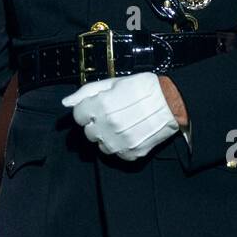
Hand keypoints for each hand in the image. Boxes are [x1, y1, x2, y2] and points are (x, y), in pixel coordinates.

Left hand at [61, 72, 179, 160]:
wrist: (171, 102)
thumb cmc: (141, 88)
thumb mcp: (112, 82)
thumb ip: (86, 92)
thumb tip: (66, 103)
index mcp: (100, 106)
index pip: (78, 116)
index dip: (86, 111)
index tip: (97, 107)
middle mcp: (107, 126)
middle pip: (88, 132)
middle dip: (96, 124)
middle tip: (111, 115)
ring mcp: (119, 141)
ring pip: (100, 145)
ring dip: (107, 136)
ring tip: (121, 125)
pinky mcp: (131, 153)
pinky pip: (116, 153)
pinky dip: (120, 146)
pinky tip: (130, 133)